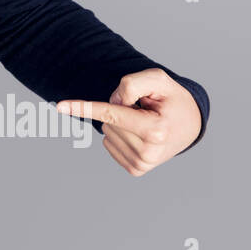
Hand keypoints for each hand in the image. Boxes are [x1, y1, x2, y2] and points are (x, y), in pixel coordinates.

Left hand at [55, 68, 200, 175]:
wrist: (190, 125)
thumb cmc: (172, 99)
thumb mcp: (158, 80)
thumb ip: (132, 84)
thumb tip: (112, 102)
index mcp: (155, 130)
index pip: (112, 114)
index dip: (84, 107)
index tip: (59, 106)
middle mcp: (148, 151)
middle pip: (108, 121)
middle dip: (121, 110)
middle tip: (147, 111)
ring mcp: (142, 164)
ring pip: (107, 132)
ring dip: (122, 123)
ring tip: (146, 122)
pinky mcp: (136, 169)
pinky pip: (110, 143)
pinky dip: (120, 134)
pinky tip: (140, 135)